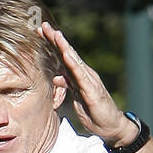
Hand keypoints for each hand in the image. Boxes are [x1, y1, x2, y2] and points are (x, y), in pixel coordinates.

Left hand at [38, 21, 136, 147]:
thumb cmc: (94, 113)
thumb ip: (67, 86)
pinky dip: (74, 65)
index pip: (63, 57)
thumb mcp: (76, 98)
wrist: (111, 126)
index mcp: (78, 76)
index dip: (52, 44)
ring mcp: (89, 81)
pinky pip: (81, 76)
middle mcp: (84, 74)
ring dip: (64, 47)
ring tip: (55, 35)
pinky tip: (67, 55)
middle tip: (43, 26)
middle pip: (67, 54)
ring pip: (74, 61)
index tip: (40, 32)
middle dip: (55, 40)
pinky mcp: (92, 91)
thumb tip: (55, 77)